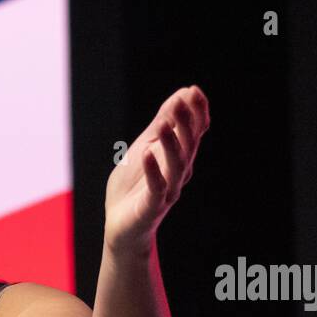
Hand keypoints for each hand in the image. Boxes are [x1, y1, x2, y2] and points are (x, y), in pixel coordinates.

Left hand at [104, 85, 209, 255]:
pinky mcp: (152, 207)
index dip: (197, 113)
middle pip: (187, 146)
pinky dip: (152, 171)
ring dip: (171, 144)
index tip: (194, 91)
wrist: (120, 225)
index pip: (194, 132)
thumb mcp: (146, 147)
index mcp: (179, 157)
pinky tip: (147, 154)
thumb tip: (183, 93)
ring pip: (175, 166)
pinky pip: (156, 188)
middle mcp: (179, 173)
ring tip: (164, 125)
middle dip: (185, 123)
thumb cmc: (133, 185)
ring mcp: (167, 190)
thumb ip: (163, 123)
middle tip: (181, 102)